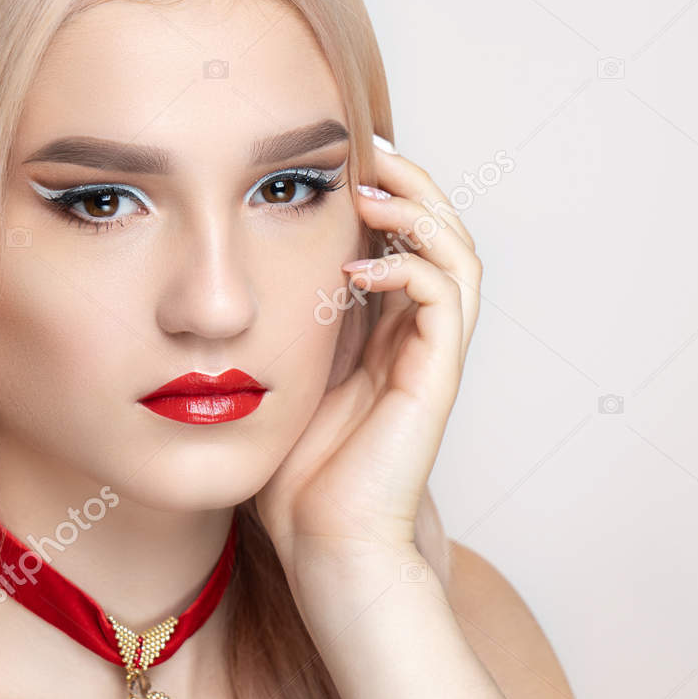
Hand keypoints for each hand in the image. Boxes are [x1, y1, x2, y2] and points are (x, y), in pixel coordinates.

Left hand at [257, 136, 481, 584]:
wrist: (325, 548)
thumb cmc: (295, 479)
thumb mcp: (278, 379)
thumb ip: (280, 326)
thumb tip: (239, 270)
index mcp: (385, 334)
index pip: (404, 242)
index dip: (385, 194)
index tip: (342, 158)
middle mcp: (418, 338)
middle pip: (443, 235)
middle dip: (411, 185)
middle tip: (369, 150)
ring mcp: (432, 358)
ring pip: (457, 255)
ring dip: (419, 212)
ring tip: (370, 190)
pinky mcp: (435, 379)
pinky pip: (445, 300)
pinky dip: (410, 267)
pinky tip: (359, 266)